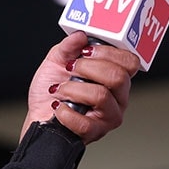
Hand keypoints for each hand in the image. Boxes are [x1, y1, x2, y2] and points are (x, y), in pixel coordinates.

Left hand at [24, 32, 138, 142]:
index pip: (130, 62)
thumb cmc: (52, 92)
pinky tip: (58, 108)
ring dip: (72, 89)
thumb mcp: (56, 62)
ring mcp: (110, 116)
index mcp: (114, 77)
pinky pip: (85, 122)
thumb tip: (80, 35)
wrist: (39, 118)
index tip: (86, 51)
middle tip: (71, 68)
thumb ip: (68, 47)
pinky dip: (65, 112)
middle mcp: (118, 97)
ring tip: (60, 90)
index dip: (109, 52)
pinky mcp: (96, 132)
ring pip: (101, 96)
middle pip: (119, 77)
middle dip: (89, 68)